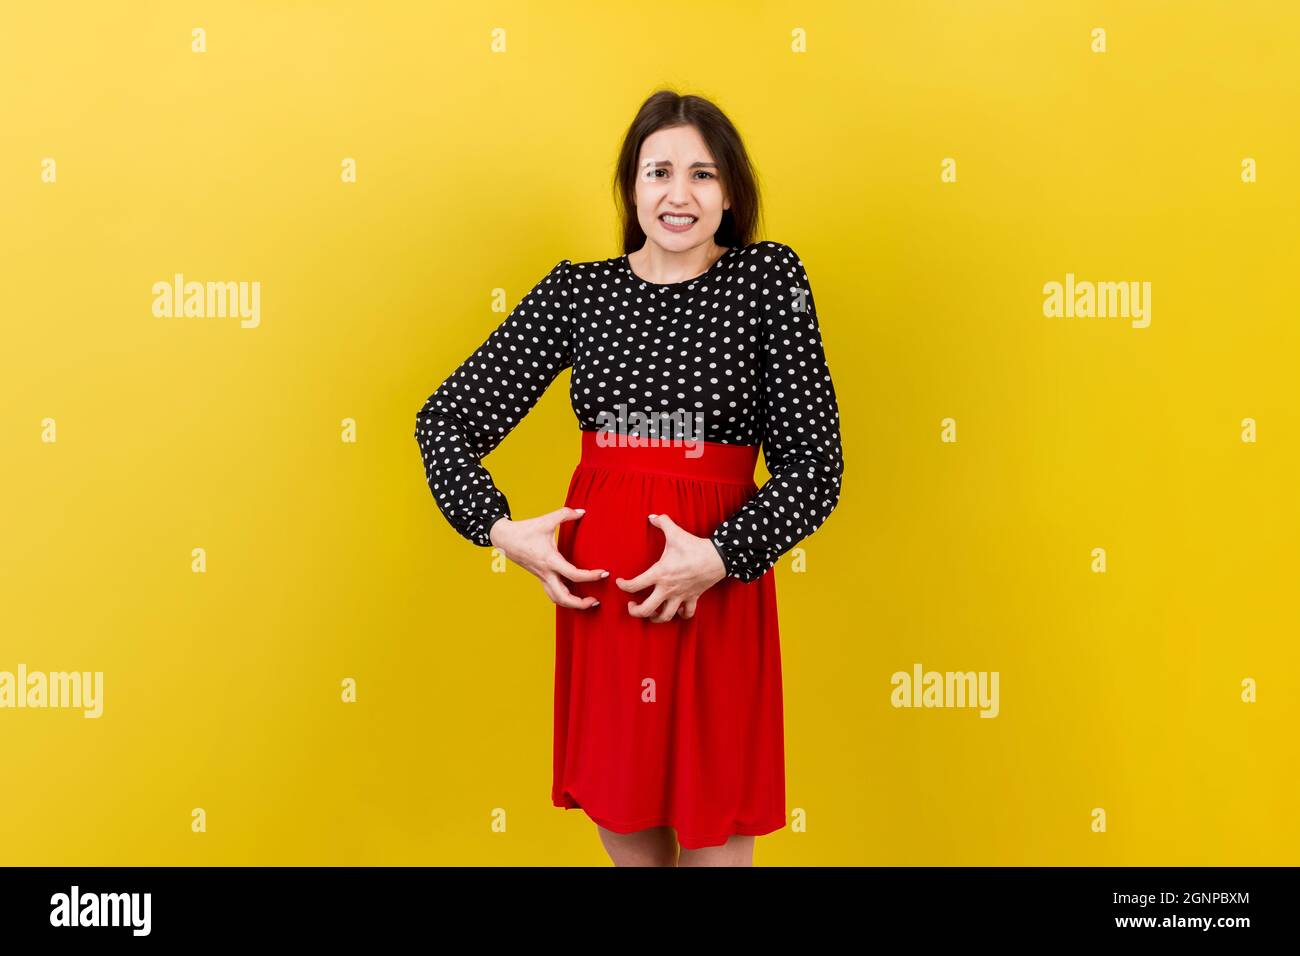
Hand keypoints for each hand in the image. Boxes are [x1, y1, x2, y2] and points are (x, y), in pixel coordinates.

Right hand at [488, 508, 607, 609]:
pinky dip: (564, 597)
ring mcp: (542, 577)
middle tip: (596, 600)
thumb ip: (565, 514)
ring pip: (557, 599)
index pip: (574, 575)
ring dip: (572, 604)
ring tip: (587, 601)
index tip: (604, 573)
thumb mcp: (546, 520)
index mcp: (550, 560)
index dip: (591, 576)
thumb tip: (582, 512)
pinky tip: (574, 593)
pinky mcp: (540, 577)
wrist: (504, 538)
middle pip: (564, 598)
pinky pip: (553, 593)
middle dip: (581, 603)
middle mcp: (546, 573)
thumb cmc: (525, 530)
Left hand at [616, 513, 726, 622]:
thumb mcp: (675, 533)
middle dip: (635, 611)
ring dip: (655, 617)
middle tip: (631, 605)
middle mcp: (667, 589)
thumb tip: (652, 516)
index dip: (623, 586)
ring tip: (651, 612)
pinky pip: (686, 613)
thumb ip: (662, 522)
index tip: (620, 582)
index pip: (635, 585)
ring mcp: (680, 596)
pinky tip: (676, 611)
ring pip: (665, 616)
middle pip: (646, 610)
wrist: (717, 557)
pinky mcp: (693, 598)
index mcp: (659, 574)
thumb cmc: (693, 547)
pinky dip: (681, 615)